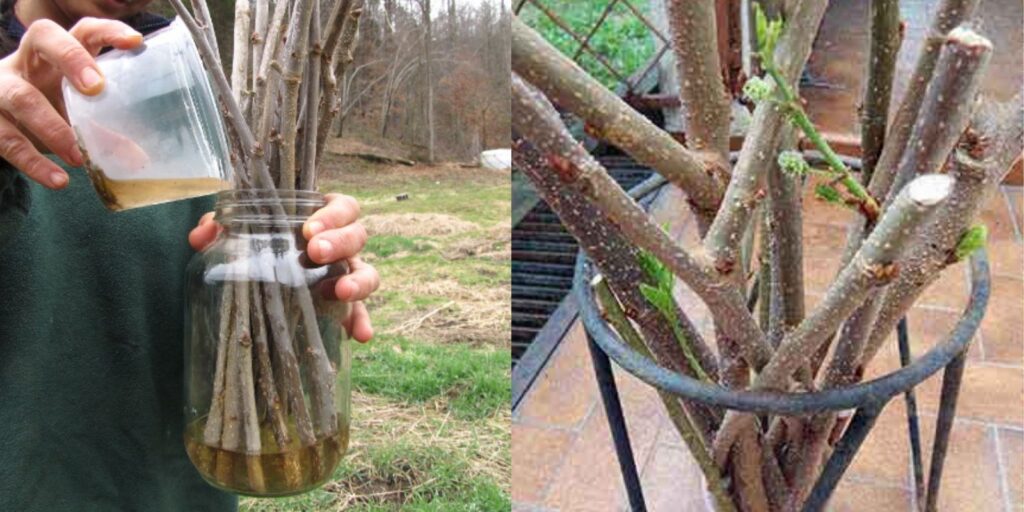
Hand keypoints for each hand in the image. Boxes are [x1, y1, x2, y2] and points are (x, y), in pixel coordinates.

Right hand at [0, 18, 142, 187]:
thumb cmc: (46, 110)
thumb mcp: (74, 112)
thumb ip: (103, 127)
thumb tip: (137, 161)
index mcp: (58, 54)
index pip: (82, 31)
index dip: (107, 31)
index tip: (135, 42)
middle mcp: (28, 62)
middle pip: (43, 38)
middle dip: (71, 58)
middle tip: (96, 88)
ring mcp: (2, 87)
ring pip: (21, 96)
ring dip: (53, 128)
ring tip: (80, 157)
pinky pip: (6, 139)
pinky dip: (33, 162)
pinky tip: (58, 180)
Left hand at [189, 193, 378, 342]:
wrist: (264, 274)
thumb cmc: (258, 243)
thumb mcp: (238, 233)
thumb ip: (219, 229)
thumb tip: (202, 235)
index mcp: (321, 218)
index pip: (342, 207)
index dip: (332, 215)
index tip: (309, 228)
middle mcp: (339, 245)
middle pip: (357, 236)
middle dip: (339, 243)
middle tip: (315, 253)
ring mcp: (345, 274)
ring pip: (367, 272)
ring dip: (359, 281)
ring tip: (342, 292)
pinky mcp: (344, 304)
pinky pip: (360, 312)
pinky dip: (362, 321)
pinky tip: (360, 335)